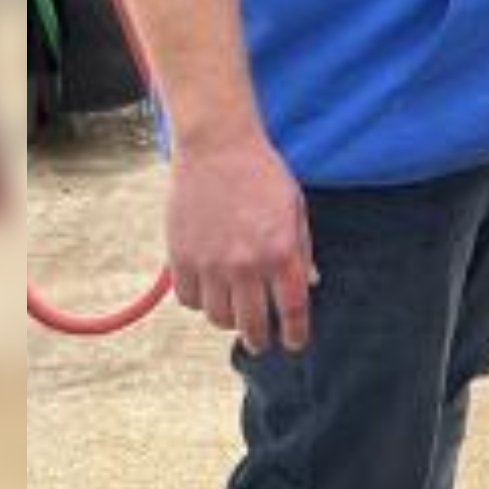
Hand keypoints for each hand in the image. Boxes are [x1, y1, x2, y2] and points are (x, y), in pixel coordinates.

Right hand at [166, 129, 314, 352]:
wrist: (216, 145)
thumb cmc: (261, 173)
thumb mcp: (295, 208)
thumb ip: (301, 250)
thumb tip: (308, 285)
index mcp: (281, 252)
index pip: (292, 311)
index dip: (295, 335)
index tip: (294, 343)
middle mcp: (246, 264)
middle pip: (252, 325)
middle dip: (260, 340)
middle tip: (261, 341)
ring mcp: (211, 263)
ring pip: (218, 318)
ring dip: (229, 320)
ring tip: (233, 312)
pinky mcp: (181, 257)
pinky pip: (190, 300)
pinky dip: (200, 301)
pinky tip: (209, 290)